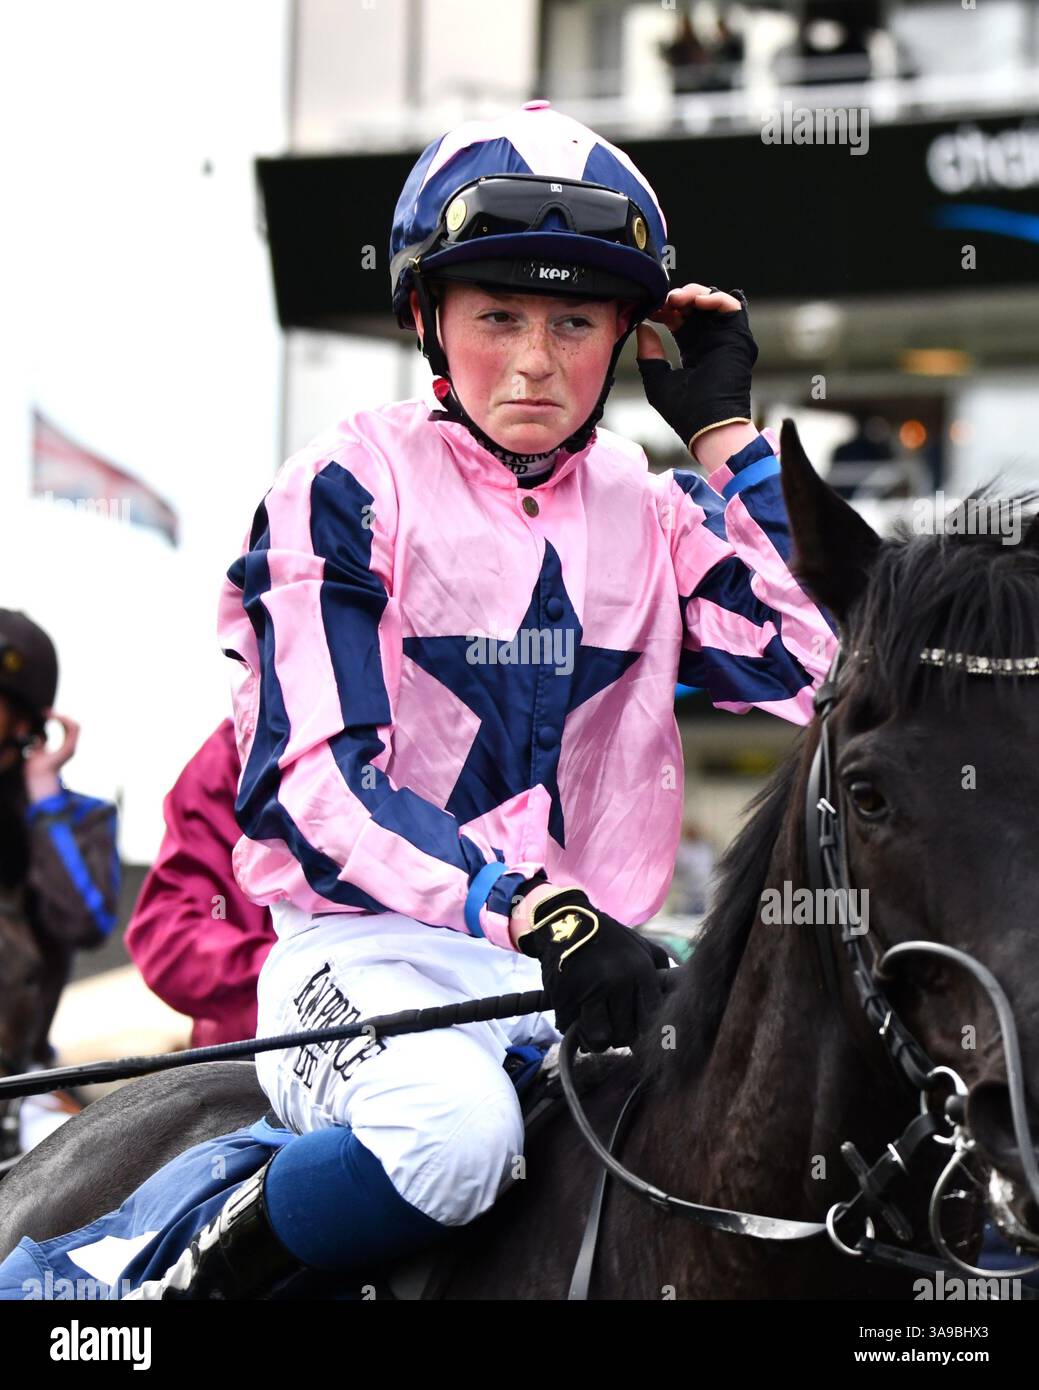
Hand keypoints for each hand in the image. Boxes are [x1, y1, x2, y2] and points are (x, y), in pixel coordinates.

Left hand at [23, 709, 77, 801]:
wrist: (38, 775)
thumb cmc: (36, 766)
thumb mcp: (38, 750)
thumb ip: (41, 742)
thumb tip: (39, 735)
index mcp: (65, 747)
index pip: (66, 729)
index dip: (59, 719)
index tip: (46, 714)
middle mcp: (71, 746)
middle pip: (73, 726)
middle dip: (61, 716)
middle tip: (47, 711)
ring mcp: (72, 747)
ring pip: (75, 726)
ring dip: (63, 717)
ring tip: (50, 714)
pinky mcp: (70, 747)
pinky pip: (72, 729)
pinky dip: (64, 721)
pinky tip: (54, 717)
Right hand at [515, 884, 669, 1050]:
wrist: (564, 919)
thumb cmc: (606, 937)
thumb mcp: (640, 945)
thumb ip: (659, 969)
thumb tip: (674, 996)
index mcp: (641, 969)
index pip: (651, 1019)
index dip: (644, 1032)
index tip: (635, 1030)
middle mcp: (619, 980)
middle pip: (626, 1034)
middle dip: (618, 1036)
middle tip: (610, 1025)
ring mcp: (591, 988)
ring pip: (600, 1038)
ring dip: (594, 1038)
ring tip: (592, 1027)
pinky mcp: (566, 995)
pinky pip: (571, 1027)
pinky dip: (572, 1027)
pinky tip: (574, 1016)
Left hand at [635, 283, 757, 453]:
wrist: (708, 425)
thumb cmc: (684, 411)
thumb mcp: (657, 380)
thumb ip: (649, 355)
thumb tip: (643, 328)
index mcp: (693, 350)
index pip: (679, 319)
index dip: (664, 310)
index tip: (649, 309)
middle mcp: (710, 341)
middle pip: (695, 306)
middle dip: (677, 298)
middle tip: (663, 301)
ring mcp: (724, 338)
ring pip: (712, 301)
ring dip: (693, 293)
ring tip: (677, 299)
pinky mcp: (737, 337)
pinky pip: (731, 306)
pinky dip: (714, 297)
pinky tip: (696, 302)